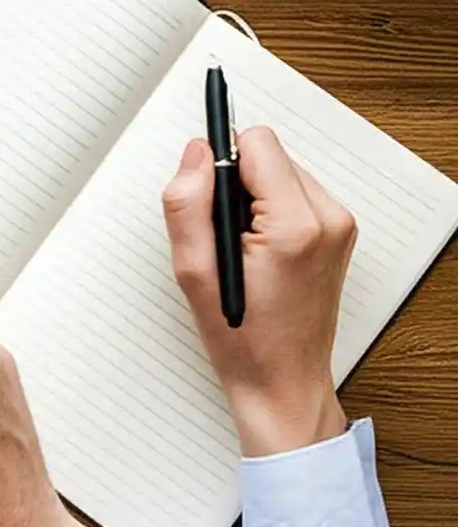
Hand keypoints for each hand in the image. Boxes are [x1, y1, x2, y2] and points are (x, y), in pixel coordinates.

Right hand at [162, 127, 352, 455]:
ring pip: (280, 173)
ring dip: (252, 201)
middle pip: (268, 155)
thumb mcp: (192, 273)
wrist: (282, 382)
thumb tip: (197, 153)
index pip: (256, 144)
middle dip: (235, 187)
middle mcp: (329, 219)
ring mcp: (339, 226)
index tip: (208, 200)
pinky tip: (258, 254)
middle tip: (224, 240)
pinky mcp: (338, 234)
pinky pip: (293, 195)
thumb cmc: (241, 339)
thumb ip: (188, 205)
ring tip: (241, 252)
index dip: (220, 166)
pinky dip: (269, 214)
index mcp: (297, 225)